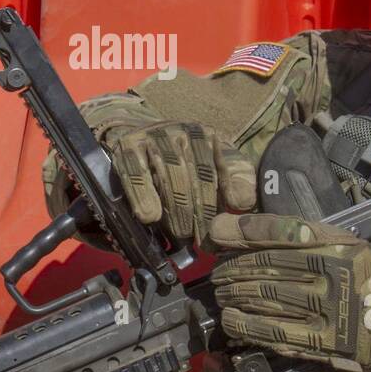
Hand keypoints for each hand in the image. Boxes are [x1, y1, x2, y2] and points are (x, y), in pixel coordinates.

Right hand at [104, 120, 256, 249]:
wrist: (142, 138)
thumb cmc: (184, 162)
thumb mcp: (216, 166)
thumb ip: (235, 181)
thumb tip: (242, 202)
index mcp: (204, 135)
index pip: (212, 171)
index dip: (215, 204)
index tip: (217, 231)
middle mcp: (179, 131)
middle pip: (191, 174)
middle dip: (198, 211)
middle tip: (200, 240)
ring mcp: (152, 135)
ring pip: (168, 174)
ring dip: (175, 208)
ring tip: (180, 234)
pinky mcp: (128, 144)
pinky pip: (136, 172)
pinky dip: (143, 196)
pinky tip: (150, 217)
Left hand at [209, 212, 370, 371]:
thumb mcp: (346, 245)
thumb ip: (303, 235)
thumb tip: (246, 227)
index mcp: (339, 245)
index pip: (280, 233)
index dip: (242, 233)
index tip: (218, 235)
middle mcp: (333, 273)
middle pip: (267, 268)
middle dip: (233, 270)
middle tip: (218, 275)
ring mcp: (329, 309)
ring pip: (266, 298)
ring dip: (235, 296)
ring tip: (222, 294)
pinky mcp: (325, 341)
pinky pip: (275, 332)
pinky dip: (246, 326)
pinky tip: (231, 321)